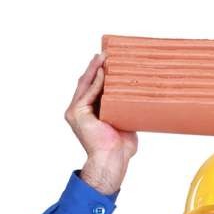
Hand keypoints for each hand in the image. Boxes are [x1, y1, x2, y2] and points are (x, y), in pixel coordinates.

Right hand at [66, 51, 138, 194]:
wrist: (112, 161)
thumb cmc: (120, 148)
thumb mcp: (124, 121)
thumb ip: (123, 106)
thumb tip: (136, 94)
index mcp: (90, 113)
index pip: (93, 88)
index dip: (99, 73)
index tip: (109, 59)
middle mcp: (80, 111)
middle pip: (87, 82)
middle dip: (96, 66)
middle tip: (106, 52)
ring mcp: (77, 112)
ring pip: (85, 84)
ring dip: (95, 69)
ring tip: (104, 56)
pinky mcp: (77, 113)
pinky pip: (88, 93)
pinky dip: (96, 81)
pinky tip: (104, 71)